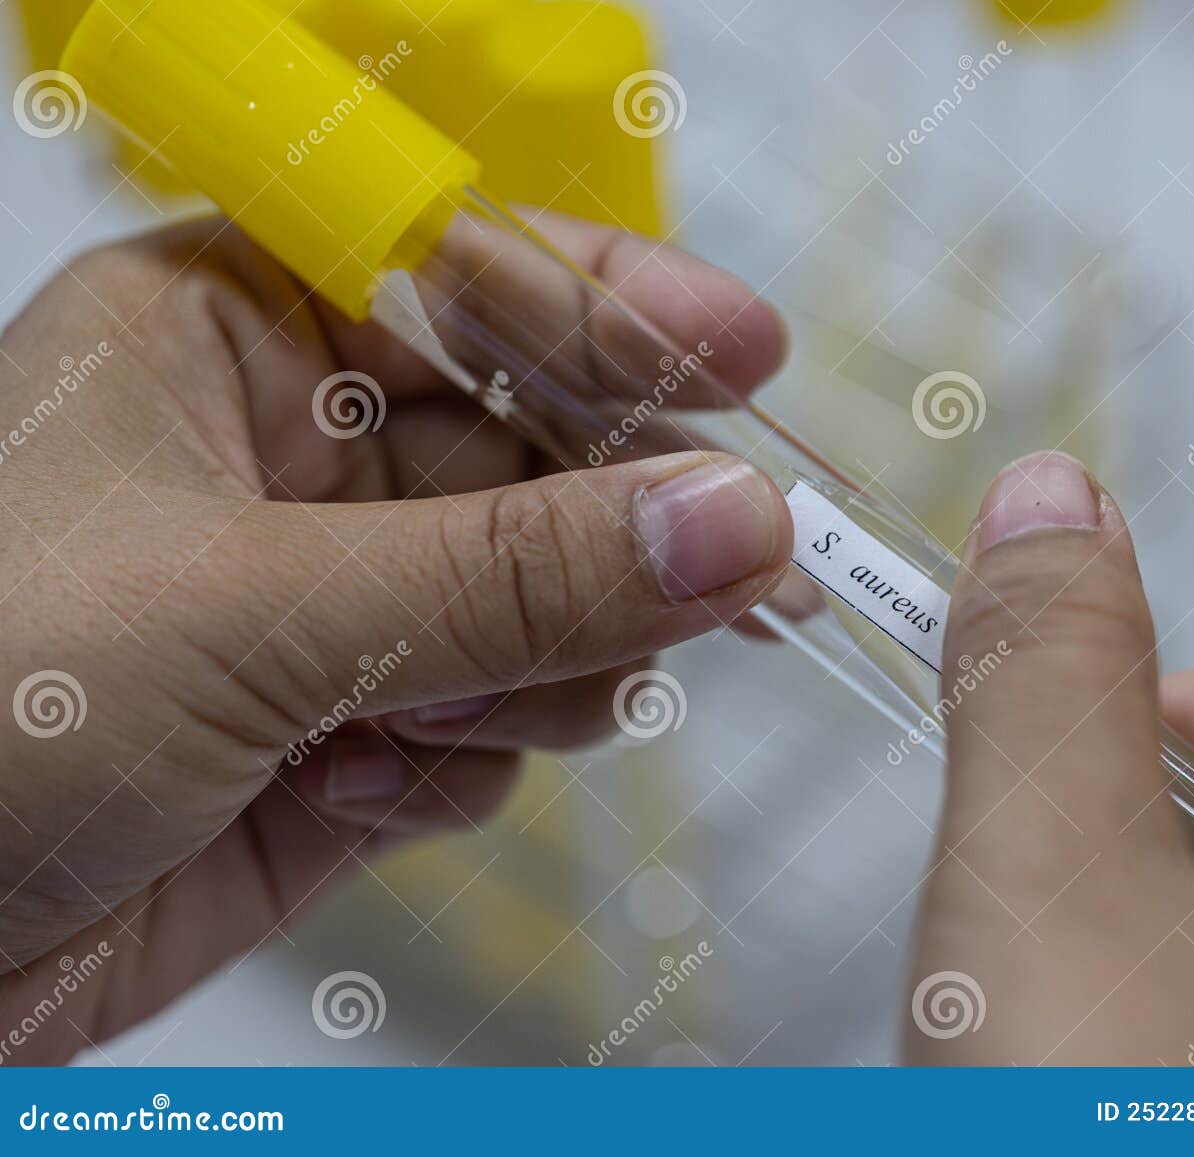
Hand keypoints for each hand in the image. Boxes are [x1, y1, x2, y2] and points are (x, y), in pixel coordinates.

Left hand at [0, 215, 793, 1061]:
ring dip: (542, 661)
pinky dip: (473, 755)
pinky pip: (495, 716)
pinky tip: (379, 783)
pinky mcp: (346, 732)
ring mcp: (326, 602)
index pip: (458, 280)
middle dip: (619, 524)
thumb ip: (513, 574)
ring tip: (471, 716)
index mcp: (226, 340)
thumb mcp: (251, 611)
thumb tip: (727, 520)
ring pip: (535, 599)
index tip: (742, 353)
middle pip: (528, 453)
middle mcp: (287, 458)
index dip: (607, 308)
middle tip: (753, 575)